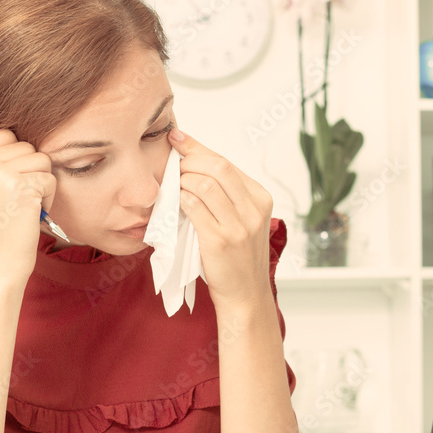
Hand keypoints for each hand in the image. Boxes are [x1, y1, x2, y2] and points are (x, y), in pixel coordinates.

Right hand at [0, 114, 56, 282]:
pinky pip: (49, 178)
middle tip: (14, 199)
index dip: (13, 160)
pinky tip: (31, 213)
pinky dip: (48, 198)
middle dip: (29, 171)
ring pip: (40, 159)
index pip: (2, 134)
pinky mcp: (20, 186)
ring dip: (40, 184)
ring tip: (22, 206)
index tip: (3, 186)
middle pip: (24, 144)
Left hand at [168, 127, 273, 310]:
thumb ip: (226, 196)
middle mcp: (253, 209)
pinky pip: (194, 207)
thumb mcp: (242, 222)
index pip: (226, 162)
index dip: (198, 147)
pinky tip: (173, 202)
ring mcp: (239, 225)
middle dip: (188, 160)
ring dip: (182, 180)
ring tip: (171, 186)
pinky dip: (180, 199)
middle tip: (171, 164)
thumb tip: (193, 165)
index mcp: (261, 198)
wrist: (245, 295)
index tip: (177, 138)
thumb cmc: (237, 258)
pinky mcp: (221, 240)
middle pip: (217, 167)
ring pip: (204, 184)